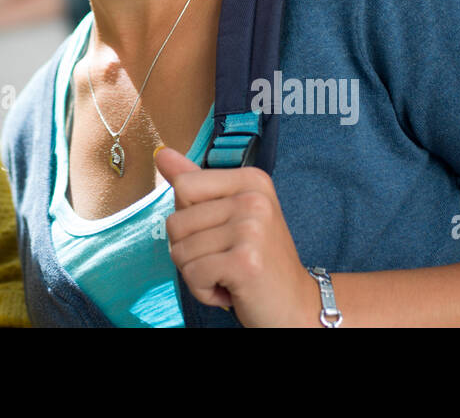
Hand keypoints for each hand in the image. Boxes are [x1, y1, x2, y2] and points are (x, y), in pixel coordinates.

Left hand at [156, 146, 315, 326]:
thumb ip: (196, 184)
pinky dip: (204, 291)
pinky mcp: (245, 262)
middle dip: (190, 251)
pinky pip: (192, 275)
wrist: (297, 305)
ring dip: (197, 273)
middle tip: (225, 260)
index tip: (219, 233)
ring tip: (228, 274)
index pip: (183, 186)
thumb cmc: (258, 260)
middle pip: (176, 221)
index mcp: (250, 180)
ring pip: (180, 251)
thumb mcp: (231, 214)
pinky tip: (231, 289)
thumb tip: (162, 154)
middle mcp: (253, 199)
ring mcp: (251, 229)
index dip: (188, 218)